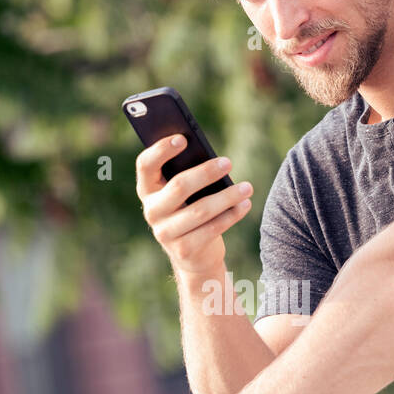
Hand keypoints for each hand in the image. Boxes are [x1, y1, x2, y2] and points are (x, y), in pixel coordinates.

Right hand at [136, 135, 252, 279]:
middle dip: (205, 173)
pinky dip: (231, 215)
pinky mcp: (184, 250)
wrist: (193, 255)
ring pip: (200, 210)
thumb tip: (211, 157)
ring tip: (247, 187)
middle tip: (228, 162)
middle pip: (178, 186)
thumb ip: (188, 173)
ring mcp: (165, 233)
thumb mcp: (185, 192)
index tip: (183, 139)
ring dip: (227, 196)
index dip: (161, 150)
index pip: (145, 165)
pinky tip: (245, 204)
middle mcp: (151, 211)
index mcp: (147, 189)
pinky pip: (212, 229)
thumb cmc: (190, 210)